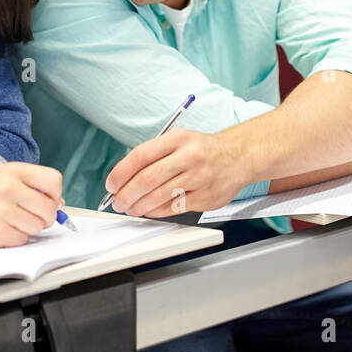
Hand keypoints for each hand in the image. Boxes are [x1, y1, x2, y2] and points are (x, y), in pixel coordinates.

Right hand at [0, 163, 63, 247]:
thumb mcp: (0, 178)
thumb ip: (29, 186)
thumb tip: (59, 203)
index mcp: (12, 170)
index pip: (53, 180)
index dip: (55, 194)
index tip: (48, 200)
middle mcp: (9, 188)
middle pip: (49, 208)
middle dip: (45, 217)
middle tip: (30, 216)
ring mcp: (2, 210)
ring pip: (38, 226)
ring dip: (28, 228)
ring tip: (9, 222)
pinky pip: (21, 240)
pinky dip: (14, 239)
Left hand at [106, 128, 245, 216]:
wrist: (239, 155)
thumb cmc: (203, 150)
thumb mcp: (179, 140)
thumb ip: (154, 155)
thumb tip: (124, 178)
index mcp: (178, 139)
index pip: (140, 156)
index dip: (121, 172)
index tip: (111, 184)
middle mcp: (189, 156)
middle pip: (147, 179)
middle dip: (126, 194)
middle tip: (117, 201)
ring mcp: (199, 178)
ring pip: (158, 197)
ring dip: (138, 206)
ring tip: (130, 208)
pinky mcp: (206, 197)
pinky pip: (173, 208)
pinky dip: (156, 212)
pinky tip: (149, 210)